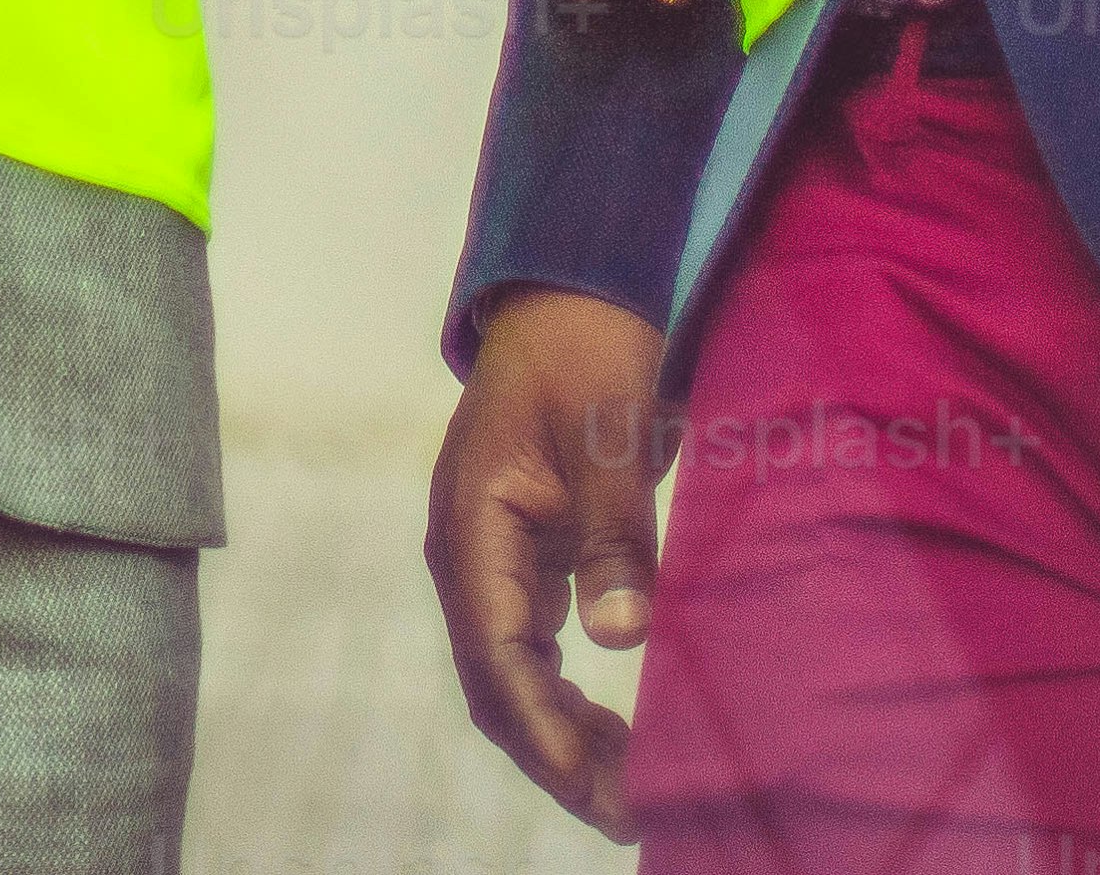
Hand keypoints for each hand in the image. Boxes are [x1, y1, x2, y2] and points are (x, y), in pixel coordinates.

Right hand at [425, 285, 673, 832]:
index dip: (548, 735)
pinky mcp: (521, 549)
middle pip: (498, 683)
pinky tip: (612, 722)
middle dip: (557, 754)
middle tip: (631, 811)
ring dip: (562, 731)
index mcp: (472, 527)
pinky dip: (566, 692)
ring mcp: (490, 553)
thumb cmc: (590, 350)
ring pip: (512, 671)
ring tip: (629, 785)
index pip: (498, 660)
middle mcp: (468, 553)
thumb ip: (614, 535)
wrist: (573, 289)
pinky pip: (531, 642)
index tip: (605, 793)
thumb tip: (621, 636)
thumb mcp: (610, 435)